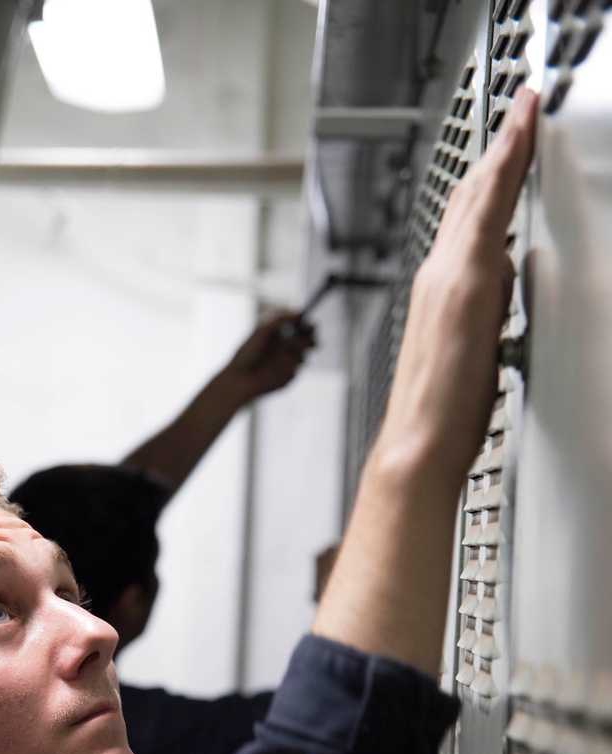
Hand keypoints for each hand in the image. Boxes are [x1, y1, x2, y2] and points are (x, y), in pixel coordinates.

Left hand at [221, 310, 315, 401]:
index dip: (309, 325)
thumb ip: (281, 319)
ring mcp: (290, 362)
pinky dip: (289, 367)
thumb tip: (301, 312)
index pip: (303, 327)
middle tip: (308, 340)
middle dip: (312, 339)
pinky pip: (297, 371)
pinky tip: (275, 370)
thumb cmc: (247, 353)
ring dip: (298, 353)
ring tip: (285, 354)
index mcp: (283, 334)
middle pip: (310, 341)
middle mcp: (288, 347)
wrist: (239, 378)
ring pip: (305, 356)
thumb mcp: (262, 331)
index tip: (310, 324)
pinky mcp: (289, 377)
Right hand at [312, 86, 537, 675]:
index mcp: (439, 300)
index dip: (491, 185)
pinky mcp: (465, 287)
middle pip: (472, 202)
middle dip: (500, 152)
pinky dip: (504, 172)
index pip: (468, 229)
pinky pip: (488, 213)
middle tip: (522, 110)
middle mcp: (440, 282)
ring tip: (526, 116)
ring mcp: (450, 281)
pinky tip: (520, 146)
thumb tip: (498, 294)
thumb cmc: (438, 427)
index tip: (509, 146)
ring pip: (479, 198)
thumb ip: (478, 321)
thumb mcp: (467, 365)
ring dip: (505, 151)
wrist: (414, 455)